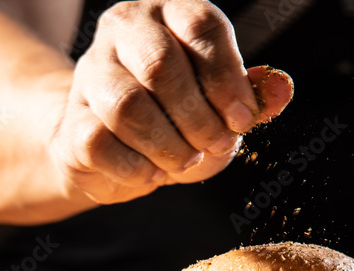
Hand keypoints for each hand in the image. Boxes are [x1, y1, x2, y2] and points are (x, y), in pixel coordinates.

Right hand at [50, 0, 293, 205]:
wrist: (113, 150)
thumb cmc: (177, 120)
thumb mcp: (223, 107)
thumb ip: (253, 98)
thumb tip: (281, 89)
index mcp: (170, 14)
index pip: (201, 27)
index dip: (227, 78)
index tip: (242, 120)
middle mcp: (125, 29)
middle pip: (160, 65)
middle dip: (198, 117)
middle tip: (214, 144)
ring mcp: (92, 71)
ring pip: (128, 106)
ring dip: (168, 146)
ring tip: (184, 161)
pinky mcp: (72, 119)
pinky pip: (101, 142)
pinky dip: (136, 168)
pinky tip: (151, 172)